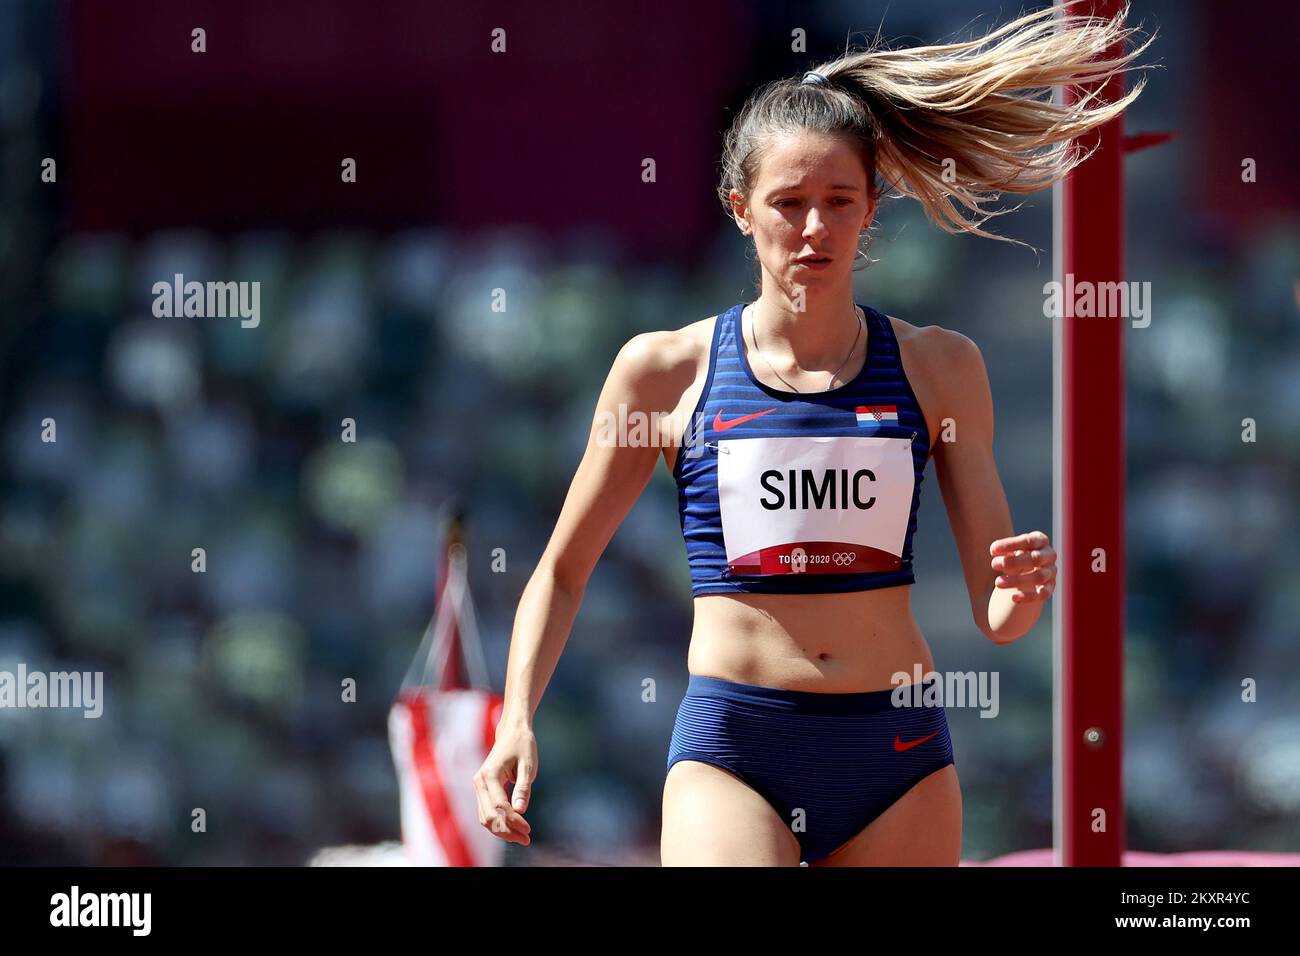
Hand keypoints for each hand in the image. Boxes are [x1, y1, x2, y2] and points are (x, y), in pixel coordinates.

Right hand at [472, 724, 536, 845]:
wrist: (511, 731)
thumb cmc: (522, 745)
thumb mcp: (528, 765)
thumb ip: (523, 788)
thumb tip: (520, 811)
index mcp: (490, 775)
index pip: (500, 806)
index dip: (514, 822)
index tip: (529, 830)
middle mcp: (479, 782)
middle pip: (489, 816)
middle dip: (507, 831)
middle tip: (526, 839)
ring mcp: (478, 786)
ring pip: (485, 817)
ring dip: (502, 830)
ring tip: (521, 837)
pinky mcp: (482, 789)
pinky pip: (486, 811)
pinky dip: (498, 823)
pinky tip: (513, 829)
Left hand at [989, 530, 1056, 603]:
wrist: (1024, 572)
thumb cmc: (1015, 555)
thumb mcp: (1010, 549)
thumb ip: (1005, 549)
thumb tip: (995, 550)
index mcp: (1040, 540)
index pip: (1029, 541)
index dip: (1011, 545)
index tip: (992, 550)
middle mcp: (1049, 555)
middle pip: (1036, 558)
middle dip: (1014, 562)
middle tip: (993, 564)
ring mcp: (1051, 572)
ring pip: (1038, 577)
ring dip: (1017, 580)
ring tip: (997, 582)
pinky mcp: (1050, 588)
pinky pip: (1043, 594)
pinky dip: (1029, 596)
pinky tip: (1013, 598)